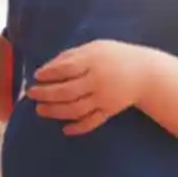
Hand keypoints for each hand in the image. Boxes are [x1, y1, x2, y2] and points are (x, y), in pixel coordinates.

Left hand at [27, 40, 155, 135]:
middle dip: (46, 93)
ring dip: (55, 111)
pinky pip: (92, 122)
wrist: (146, 73)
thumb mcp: (95, 48)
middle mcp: (97, 81)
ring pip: (76, 108)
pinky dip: (79, 127)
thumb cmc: (116, 56)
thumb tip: (47, 68)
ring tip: (40, 110)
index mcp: (93, 61)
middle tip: (31, 94)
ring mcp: (103, 98)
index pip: (66, 68)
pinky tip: (65, 129)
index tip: (36, 76)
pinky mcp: (109, 111)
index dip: (49, 73)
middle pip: (67, 90)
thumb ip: (72, 55)